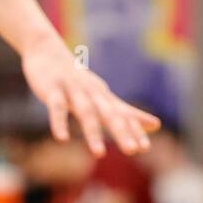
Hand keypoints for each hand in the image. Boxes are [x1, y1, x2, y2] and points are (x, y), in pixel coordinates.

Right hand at [19, 33, 158, 155]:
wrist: (46, 49)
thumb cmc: (77, 79)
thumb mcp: (103, 96)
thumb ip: (127, 113)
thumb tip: (157, 125)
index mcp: (104, 97)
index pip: (123, 115)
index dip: (134, 130)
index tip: (145, 148)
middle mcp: (92, 94)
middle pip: (110, 114)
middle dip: (122, 132)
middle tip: (132, 151)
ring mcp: (73, 90)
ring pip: (86, 112)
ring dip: (93, 133)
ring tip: (100, 154)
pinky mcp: (53, 89)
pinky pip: (56, 107)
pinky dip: (59, 123)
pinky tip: (62, 139)